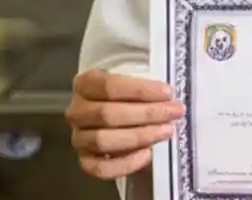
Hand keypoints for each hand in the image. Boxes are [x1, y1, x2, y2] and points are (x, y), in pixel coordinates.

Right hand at [65, 69, 185, 179]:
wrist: (117, 114)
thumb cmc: (127, 95)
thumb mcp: (131, 83)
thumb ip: (143, 87)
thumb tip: (168, 97)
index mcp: (85, 84)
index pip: (109, 86)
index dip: (140, 90)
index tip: (167, 92)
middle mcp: (77, 111)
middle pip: (108, 114)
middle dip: (146, 113)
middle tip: (174, 112)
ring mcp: (78, 138)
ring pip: (104, 140)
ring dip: (140, 136)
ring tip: (166, 131)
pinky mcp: (85, 161)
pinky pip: (101, 168)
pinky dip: (125, 164)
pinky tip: (147, 154)